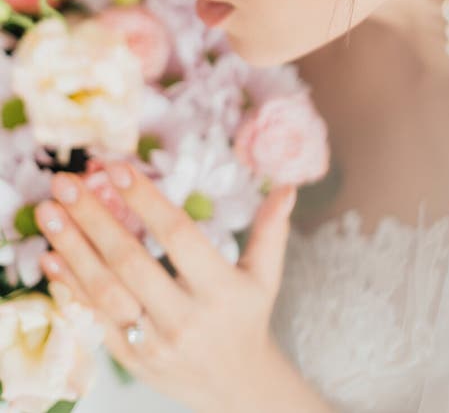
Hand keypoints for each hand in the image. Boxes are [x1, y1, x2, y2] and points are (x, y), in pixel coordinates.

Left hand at [34, 164, 326, 412]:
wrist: (236, 388)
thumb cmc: (247, 318)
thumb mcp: (265, 276)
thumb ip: (272, 230)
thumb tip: (288, 188)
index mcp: (220, 289)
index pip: (177, 237)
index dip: (146, 201)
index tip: (115, 169)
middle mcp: (184, 317)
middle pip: (130, 262)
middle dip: (94, 219)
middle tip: (68, 182)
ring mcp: (153, 342)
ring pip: (104, 291)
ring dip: (72, 248)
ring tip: (50, 211)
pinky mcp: (130, 358)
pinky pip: (93, 318)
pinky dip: (69, 286)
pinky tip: (50, 256)